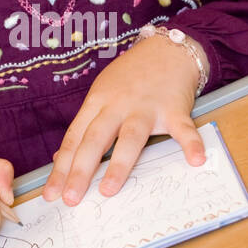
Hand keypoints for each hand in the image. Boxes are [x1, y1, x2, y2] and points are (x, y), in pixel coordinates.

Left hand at [42, 35, 206, 205]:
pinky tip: (195, 160)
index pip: (74, 139)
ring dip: (119, 164)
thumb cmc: (131, 77)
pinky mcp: (174, 109)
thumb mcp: (101, 95)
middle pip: (95, 139)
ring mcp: (146, 107)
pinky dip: (191, 143)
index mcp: (97, 103)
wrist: (166, 48)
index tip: (51, 193)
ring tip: (109, 190)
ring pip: (130, 137)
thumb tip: (61, 159)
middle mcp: (118, 105)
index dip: (62, 168)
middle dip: (81, 171)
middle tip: (71, 199)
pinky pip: (183, 128)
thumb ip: (85, 126)